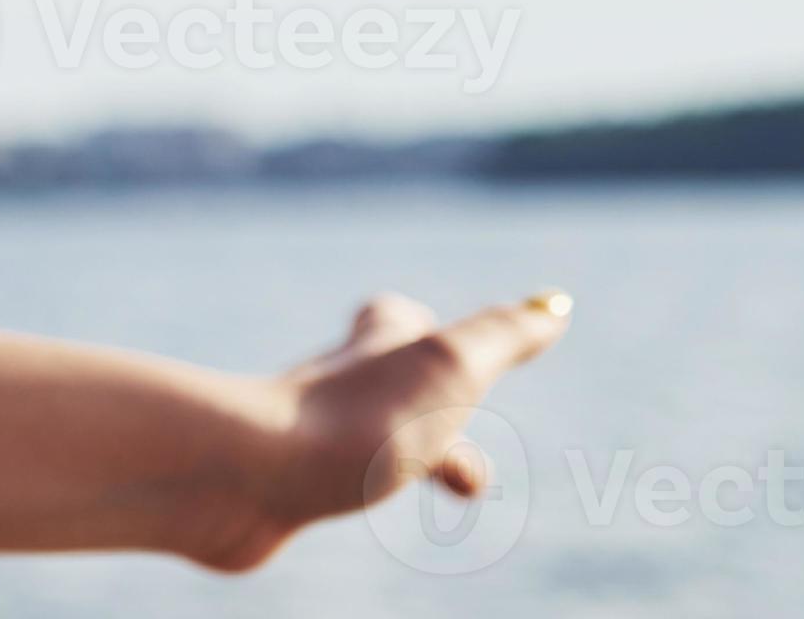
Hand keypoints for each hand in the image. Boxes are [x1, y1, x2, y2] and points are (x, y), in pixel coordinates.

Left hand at [199, 288, 573, 571]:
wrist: (247, 475)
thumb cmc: (359, 419)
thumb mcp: (450, 367)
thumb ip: (501, 337)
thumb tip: (556, 304)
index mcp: (369, 351)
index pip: (392, 319)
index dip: (417, 324)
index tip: (435, 330)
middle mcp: (326, 385)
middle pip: (377, 387)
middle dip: (428, 423)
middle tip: (468, 475)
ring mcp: (293, 437)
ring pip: (345, 438)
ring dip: (388, 459)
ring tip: (417, 484)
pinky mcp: (265, 487)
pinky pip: (301, 483)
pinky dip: (326, 488)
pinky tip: (319, 499)